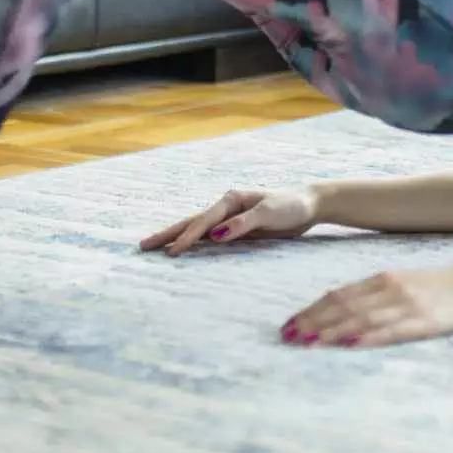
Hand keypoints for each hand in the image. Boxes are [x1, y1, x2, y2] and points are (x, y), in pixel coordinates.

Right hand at [138, 186, 320, 256]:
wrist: (308, 206)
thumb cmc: (291, 206)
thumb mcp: (270, 212)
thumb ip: (244, 223)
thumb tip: (216, 234)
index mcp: (231, 200)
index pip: (204, 221)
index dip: (187, 237)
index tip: (171, 252)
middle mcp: (226, 208)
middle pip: (192, 222)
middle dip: (168, 234)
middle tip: (144, 245)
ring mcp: (229, 219)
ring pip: (198, 230)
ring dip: (177, 238)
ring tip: (156, 248)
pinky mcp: (236, 230)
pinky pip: (210, 239)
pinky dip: (194, 244)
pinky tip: (183, 252)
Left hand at [281, 260, 452, 349]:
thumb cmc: (442, 287)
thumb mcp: (404, 283)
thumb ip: (376, 294)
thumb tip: (342, 309)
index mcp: (383, 279)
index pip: (338, 296)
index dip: (311, 311)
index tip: (288, 325)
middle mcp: (389, 289)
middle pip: (343, 307)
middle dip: (312, 323)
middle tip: (286, 337)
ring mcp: (407, 305)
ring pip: (361, 319)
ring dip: (331, 331)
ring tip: (307, 343)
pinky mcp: (425, 322)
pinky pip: (391, 330)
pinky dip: (368, 337)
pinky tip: (350, 344)